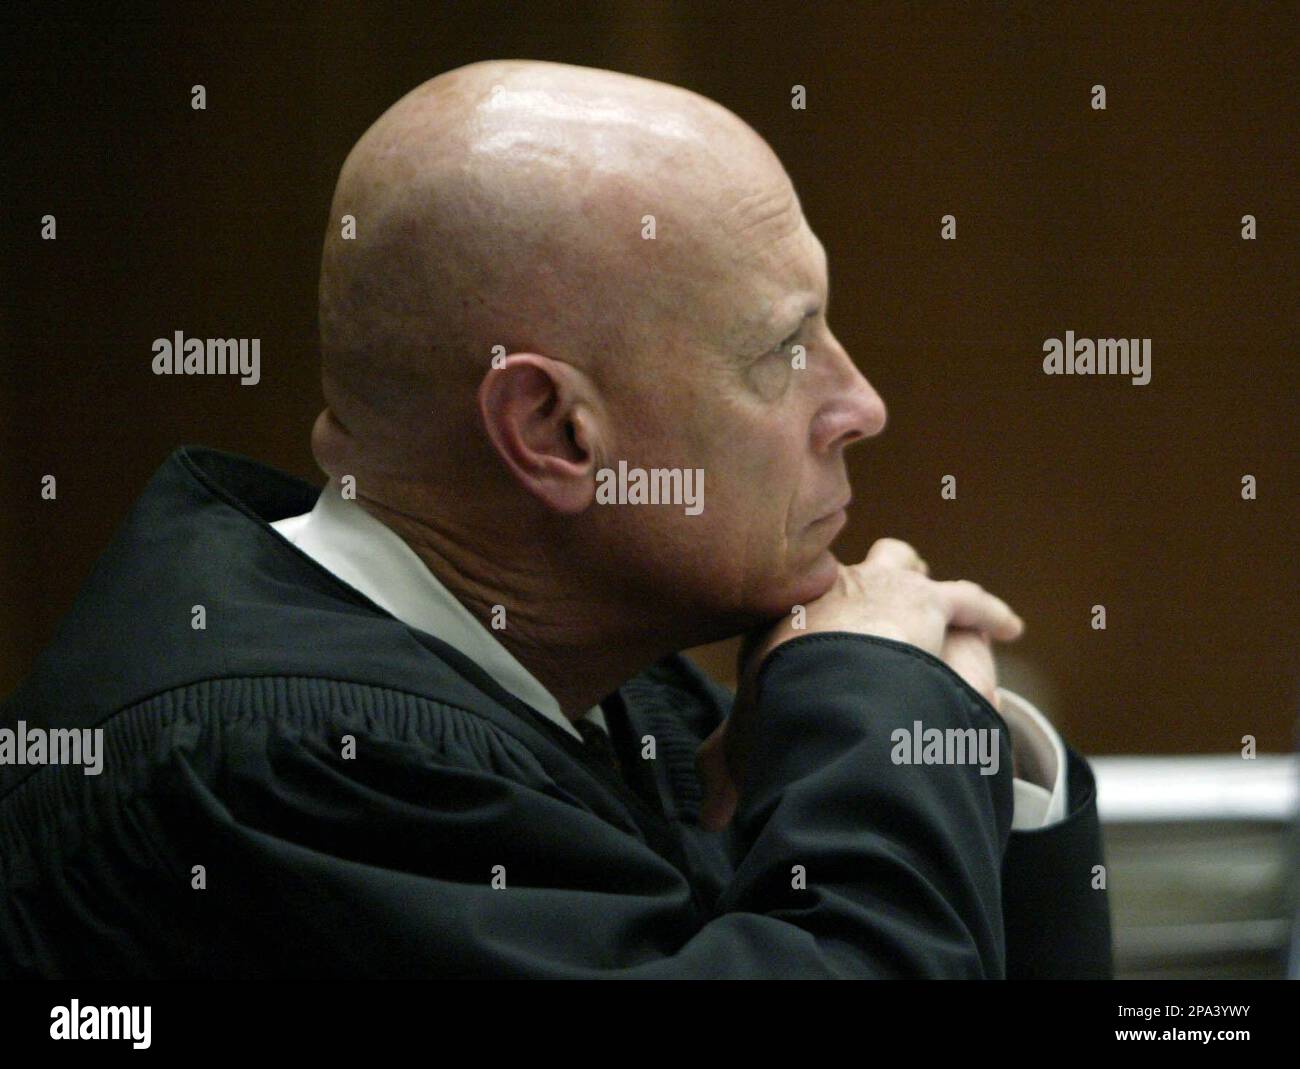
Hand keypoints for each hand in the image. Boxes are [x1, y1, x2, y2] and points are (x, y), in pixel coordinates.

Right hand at [697, 538, 1023, 830]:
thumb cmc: (774, 710)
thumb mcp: (742, 743)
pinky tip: (1009, 625)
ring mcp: (876, 586)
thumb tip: (708, 818)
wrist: (819, 680)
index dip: (816, 624)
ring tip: (938, 600)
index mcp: (779, 616)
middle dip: (865, 582)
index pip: (800, 608)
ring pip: (903, 564)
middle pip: (848, 572)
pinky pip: (964, 598)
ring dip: (919, 580)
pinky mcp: (925, 598)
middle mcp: (827, 590)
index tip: (821, 639)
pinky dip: (988, 611)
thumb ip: (726, 772)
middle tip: (879, 602)